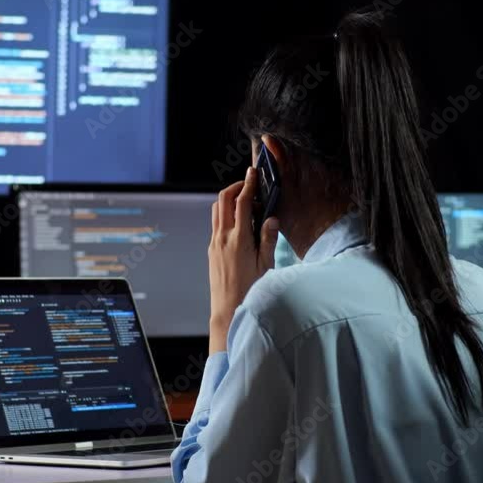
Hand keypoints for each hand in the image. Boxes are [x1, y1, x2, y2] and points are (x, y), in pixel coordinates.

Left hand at [208, 167, 278, 353]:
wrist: (227, 311)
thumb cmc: (250, 292)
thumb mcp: (266, 265)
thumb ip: (268, 239)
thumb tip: (271, 217)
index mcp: (239, 239)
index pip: (242, 202)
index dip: (248, 184)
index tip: (254, 172)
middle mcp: (223, 238)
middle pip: (223, 200)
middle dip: (235, 186)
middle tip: (249, 183)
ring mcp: (214, 243)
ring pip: (216, 210)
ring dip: (228, 199)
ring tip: (245, 201)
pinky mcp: (211, 250)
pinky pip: (216, 223)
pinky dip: (225, 214)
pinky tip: (239, 221)